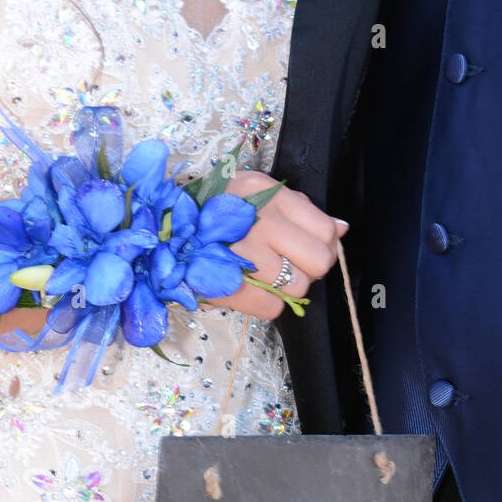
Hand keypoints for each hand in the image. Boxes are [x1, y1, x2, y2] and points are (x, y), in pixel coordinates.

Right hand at [213, 172, 347, 318]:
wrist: (160, 228)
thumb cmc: (215, 210)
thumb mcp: (257, 193)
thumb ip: (301, 210)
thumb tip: (341, 228)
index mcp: (267, 193)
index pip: (325, 230)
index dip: (323, 246)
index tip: (306, 249)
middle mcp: (258, 219)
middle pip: (319, 261)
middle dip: (309, 269)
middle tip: (288, 266)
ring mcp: (241, 252)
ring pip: (297, 288)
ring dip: (285, 288)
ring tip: (262, 276)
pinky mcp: (227, 284)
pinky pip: (272, 308)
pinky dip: (266, 305)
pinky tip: (252, 290)